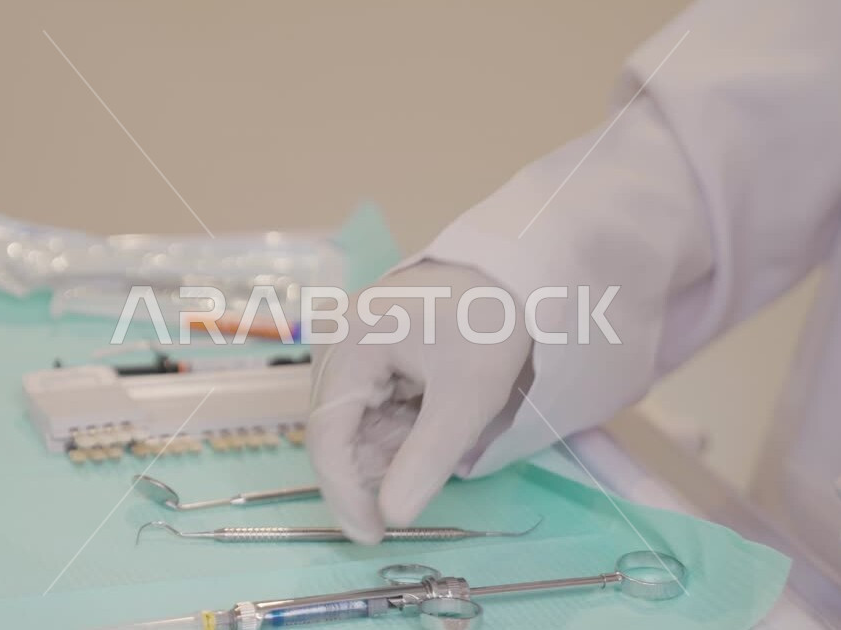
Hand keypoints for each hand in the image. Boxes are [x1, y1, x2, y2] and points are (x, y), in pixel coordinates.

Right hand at [307, 261, 531, 542]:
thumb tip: (392, 518)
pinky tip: (428, 424)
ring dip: (385, 449)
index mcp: (349, 344)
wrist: (513, 272)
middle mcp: (334, 342)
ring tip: (435, 442)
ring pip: (351, 421)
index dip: (345, 493)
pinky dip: (393, 428)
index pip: (327, 435)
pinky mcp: (364, 348)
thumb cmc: (490, 326)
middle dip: (370, 470)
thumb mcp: (467, 398)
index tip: (374, 535)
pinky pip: (366, 404)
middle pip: (335, 429)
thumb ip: (426, 460)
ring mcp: (347, 344)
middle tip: (408, 502)